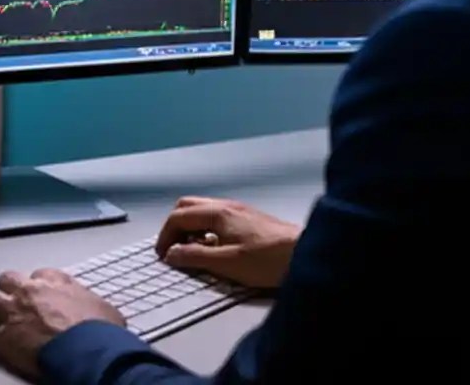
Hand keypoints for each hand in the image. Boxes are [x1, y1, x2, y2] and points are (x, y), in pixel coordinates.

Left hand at [0, 268, 125, 379]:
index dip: (37, 284)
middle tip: (10, 300)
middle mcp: (30, 291)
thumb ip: (89, 303)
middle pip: (7, 280)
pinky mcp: (3, 338)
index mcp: (55, 281)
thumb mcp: (103, 308)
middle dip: (8, 289)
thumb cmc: (100, 331)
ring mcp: (13, 313)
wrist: (87, 349)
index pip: (39, 274)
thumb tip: (95, 312)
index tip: (38, 292)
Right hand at [155, 196, 301, 288]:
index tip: (163, 255)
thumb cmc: (269, 259)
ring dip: (190, 229)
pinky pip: (216, 218)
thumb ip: (194, 257)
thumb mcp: (226, 263)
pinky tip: (215, 249)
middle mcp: (226, 206)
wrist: (306, 255)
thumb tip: (171, 254)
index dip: (164, 237)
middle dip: (174, 228)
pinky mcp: (249, 219)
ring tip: (193, 252)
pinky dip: (205, 230)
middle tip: (173, 250)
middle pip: (187, 207)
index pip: (177, 217)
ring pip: (202, 211)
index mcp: (217, 213)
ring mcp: (238, 211)